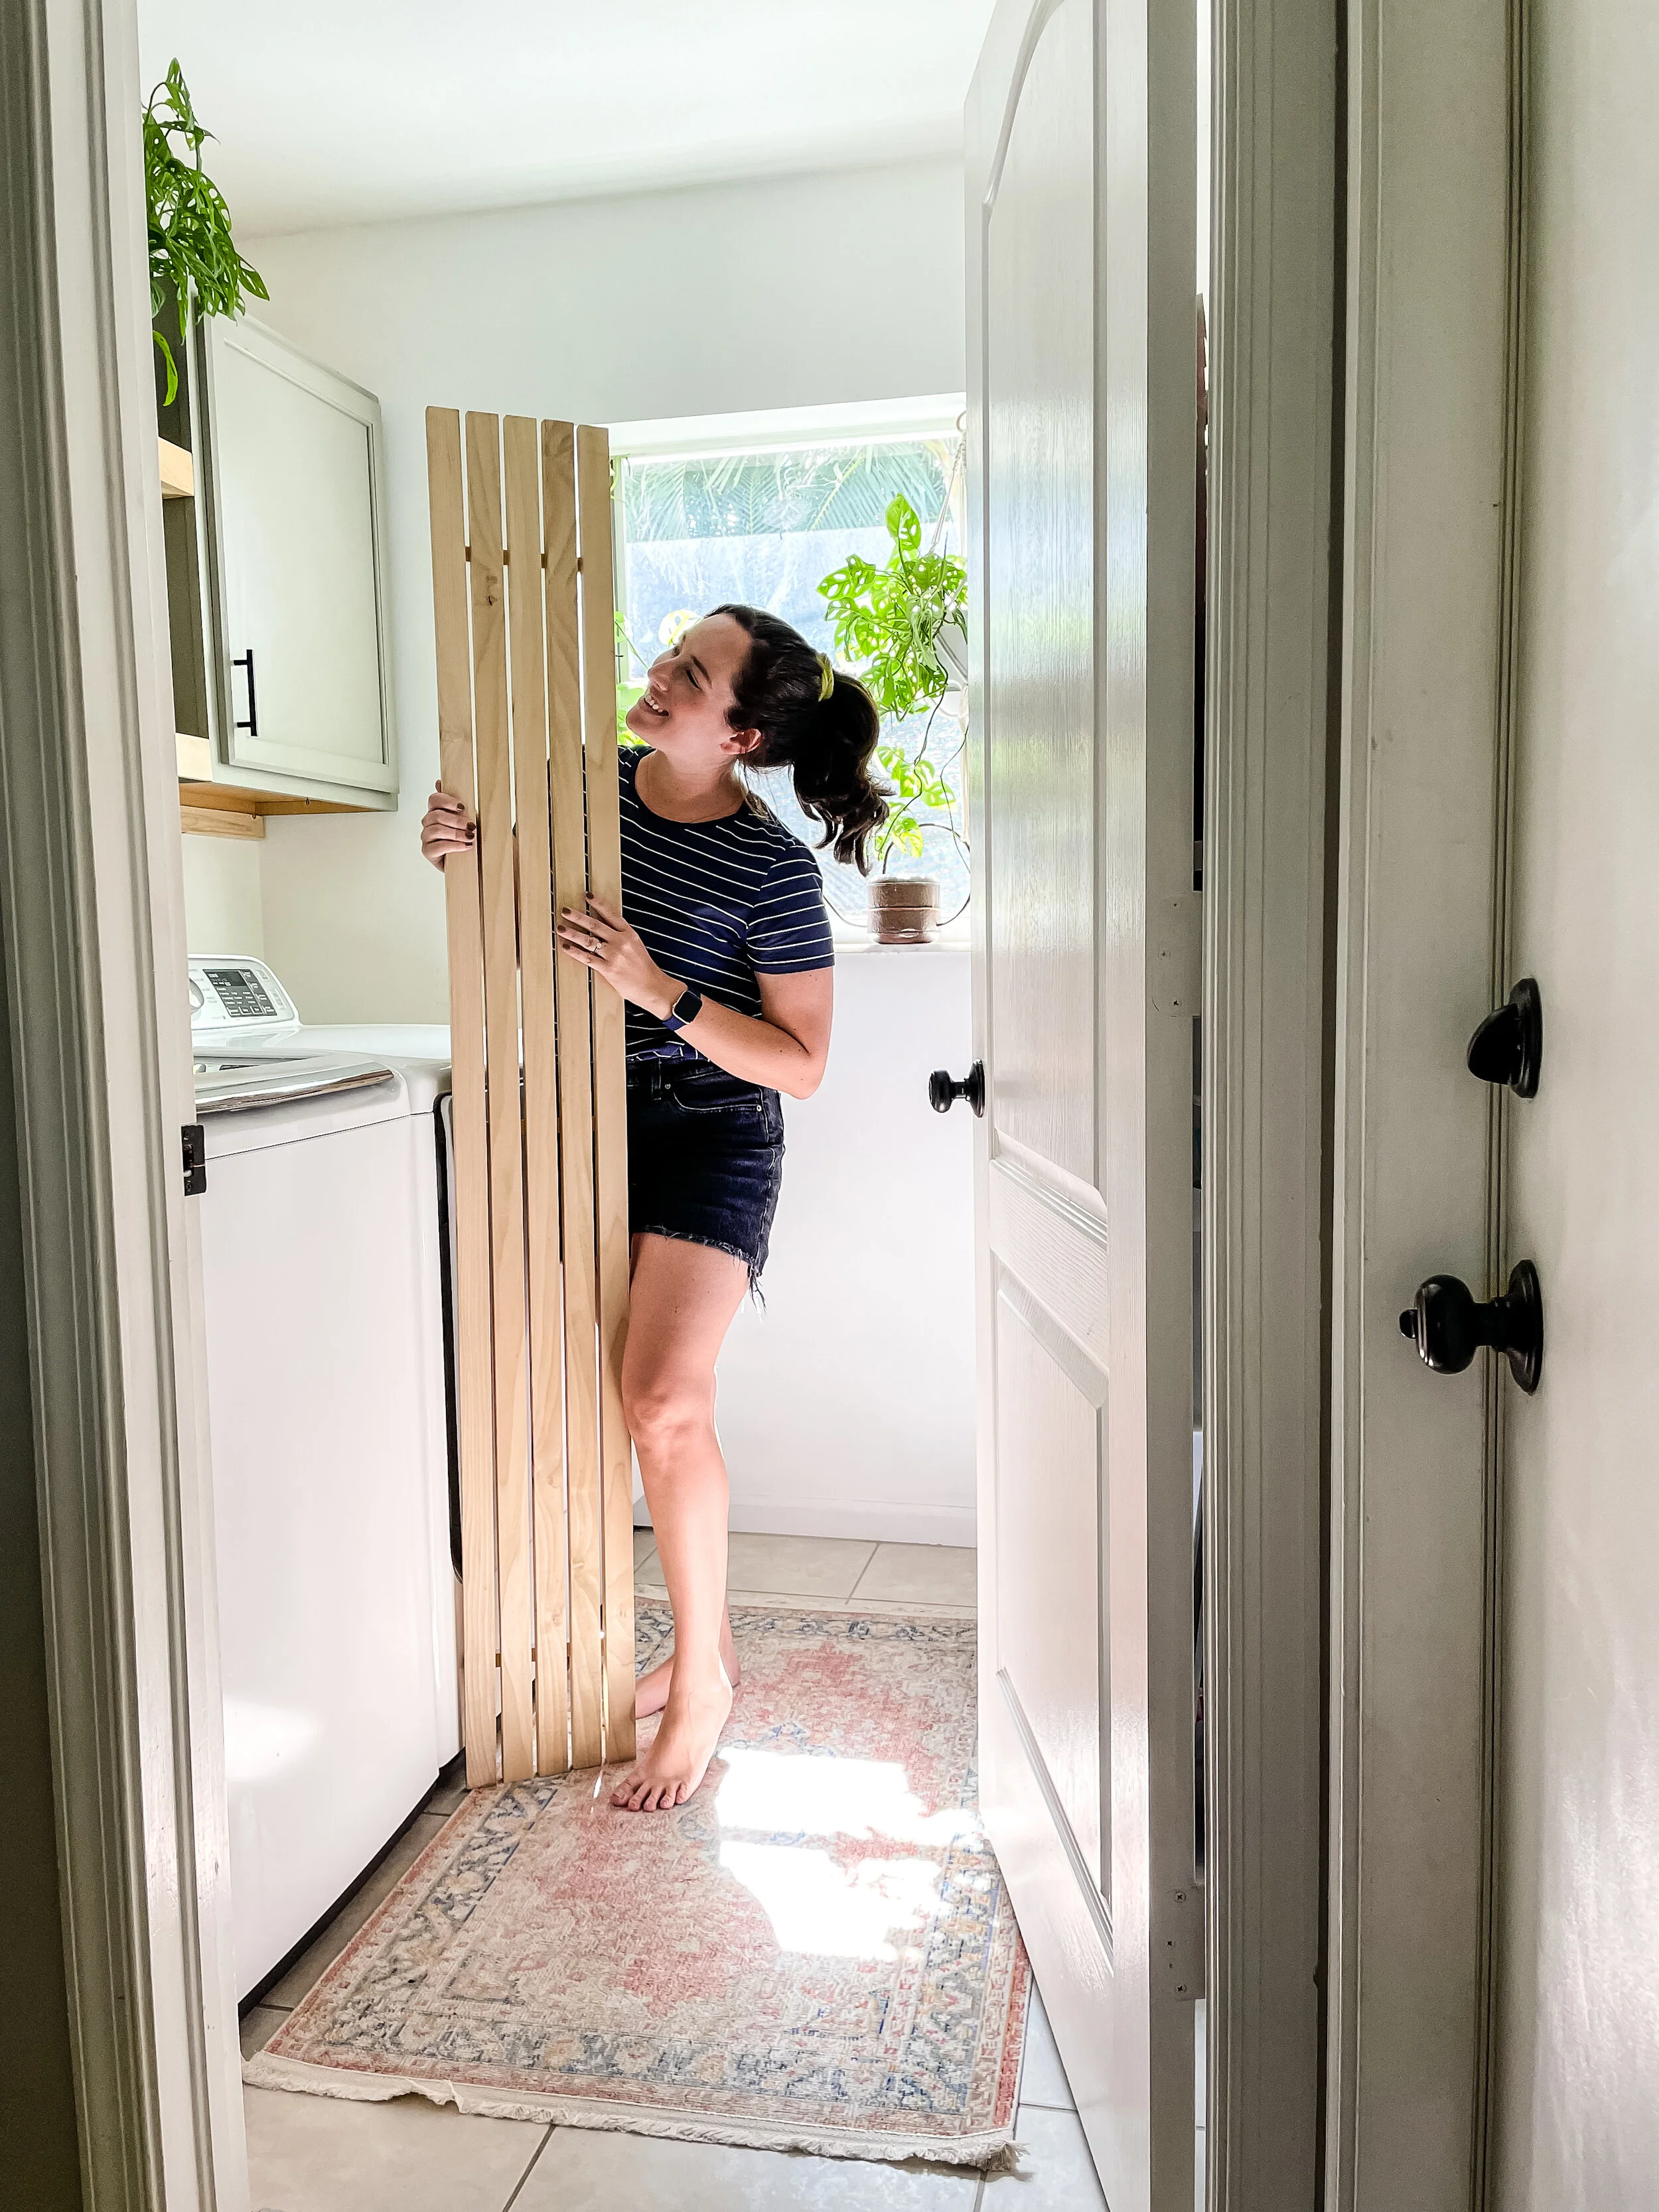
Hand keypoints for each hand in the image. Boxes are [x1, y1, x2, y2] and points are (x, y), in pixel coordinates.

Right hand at [421, 781, 474, 869]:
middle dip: (456, 820)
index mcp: (435, 811)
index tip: (462, 807)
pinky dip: (454, 846)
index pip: (434, 800)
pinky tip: (465, 846)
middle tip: (471, 826)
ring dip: (456, 833)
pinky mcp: (428, 851)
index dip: (447, 801)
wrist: (465, 859)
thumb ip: (453, 801)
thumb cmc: (463, 836)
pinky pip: (437, 846)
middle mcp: (428, 823)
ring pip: (436, 830)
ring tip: (470, 837)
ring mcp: (426, 837)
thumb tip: (439, 782)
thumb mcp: (463, 816)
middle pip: (436, 815)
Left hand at [556, 895, 672, 1014]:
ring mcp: (614, 955)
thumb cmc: (644, 968)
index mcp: (629, 934)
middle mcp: (621, 942)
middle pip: (595, 925)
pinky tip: (566, 947)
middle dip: (578, 917)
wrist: (653, 987)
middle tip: (565, 911)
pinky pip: (587, 958)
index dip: (598, 904)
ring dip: (572, 933)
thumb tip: (603, 926)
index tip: (587, 895)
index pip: (611, 914)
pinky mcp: (608, 969)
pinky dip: (575, 952)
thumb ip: (621, 936)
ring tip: (560, 928)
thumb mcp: (636, 945)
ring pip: (588, 940)